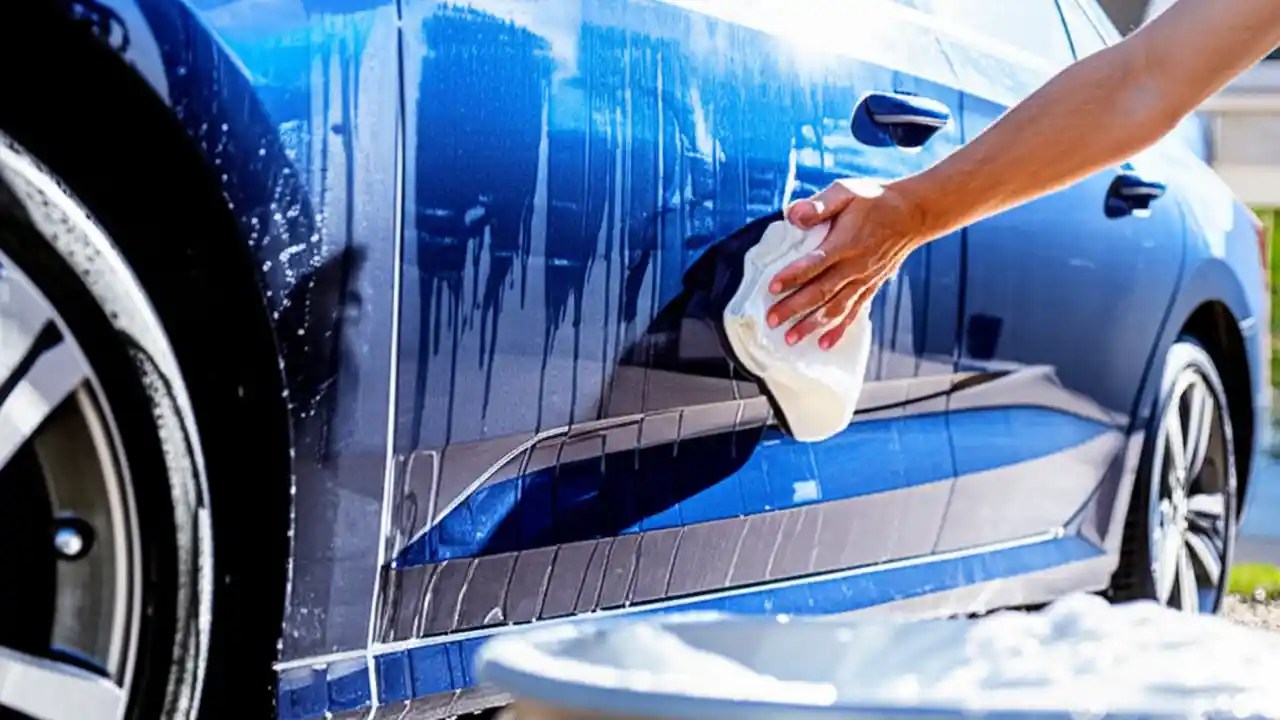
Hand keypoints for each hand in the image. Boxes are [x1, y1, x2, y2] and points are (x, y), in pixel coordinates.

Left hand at [766, 178, 926, 349]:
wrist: (913, 213)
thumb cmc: (875, 200)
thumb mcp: (846, 192)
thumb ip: (820, 204)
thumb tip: (793, 214)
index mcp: (846, 242)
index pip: (815, 262)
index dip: (793, 275)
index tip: (772, 287)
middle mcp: (855, 266)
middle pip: (821, 291)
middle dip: (794, 307)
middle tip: (772, 320)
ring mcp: (864, 280)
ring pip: (835, 307)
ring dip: (812, 325)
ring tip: (791, 339)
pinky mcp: (871, 287)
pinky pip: (855, 312)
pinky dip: (839, 329)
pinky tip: (824, 343)